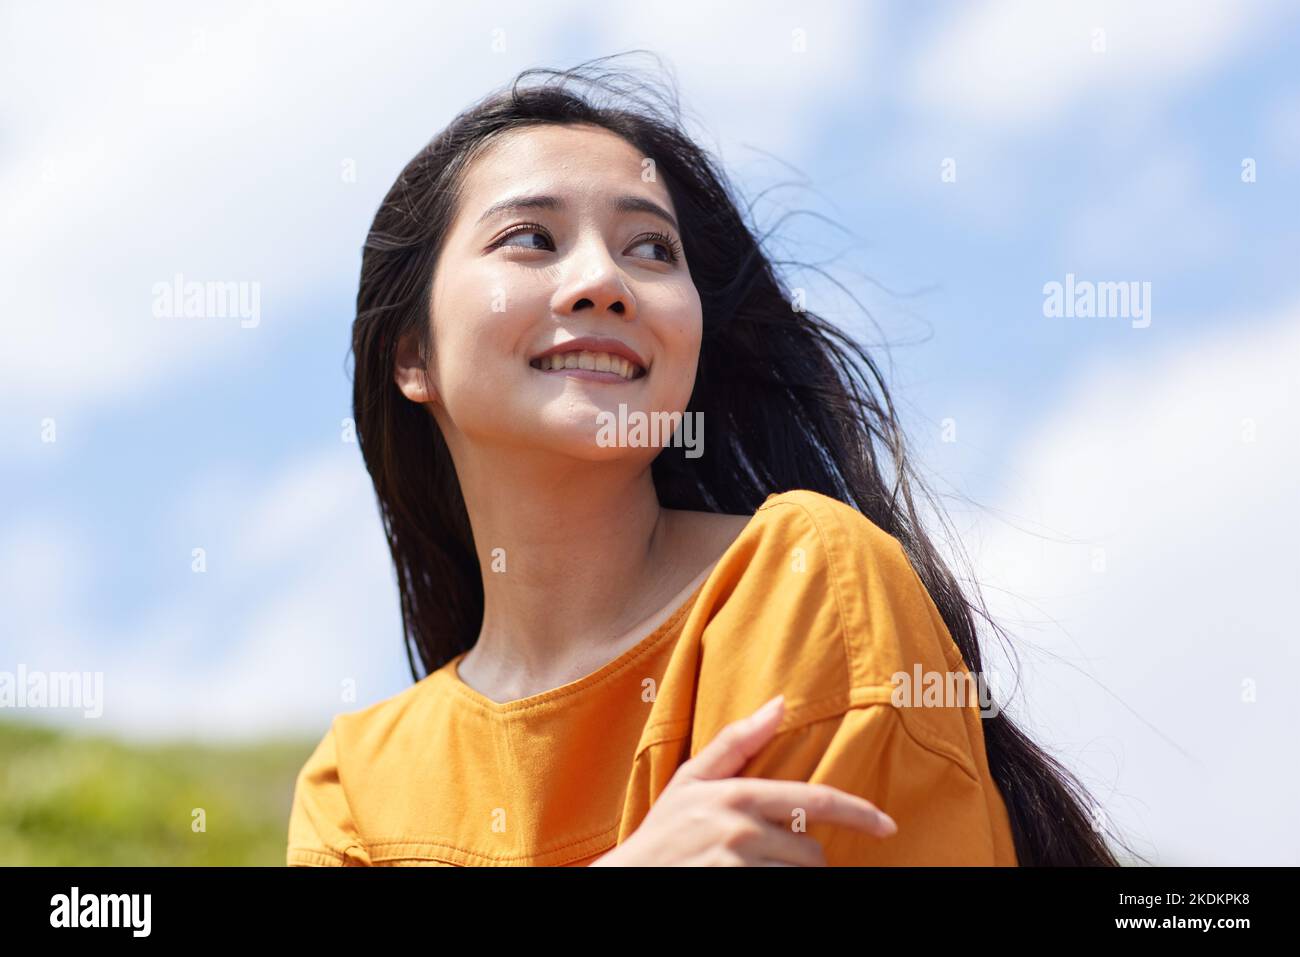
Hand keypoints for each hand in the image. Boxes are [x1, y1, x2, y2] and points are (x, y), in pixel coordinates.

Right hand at [590, 694, 896, 865]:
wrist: (627, 880)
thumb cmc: (661, 832)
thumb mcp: (690, 780)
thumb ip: (736, 742)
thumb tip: (778, 703)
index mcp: (737, 795)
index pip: (815, 802)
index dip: (859, 813)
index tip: (888, 826)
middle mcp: (743, 829)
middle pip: (811, 850)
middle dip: (800, 855)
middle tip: (763, 854)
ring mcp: (740, 864)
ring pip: (799, 875)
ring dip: (786, 875)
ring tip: (750, 868)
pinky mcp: (737, 889)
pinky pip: (782, 891)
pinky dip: (776, 886)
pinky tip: (747, 877)